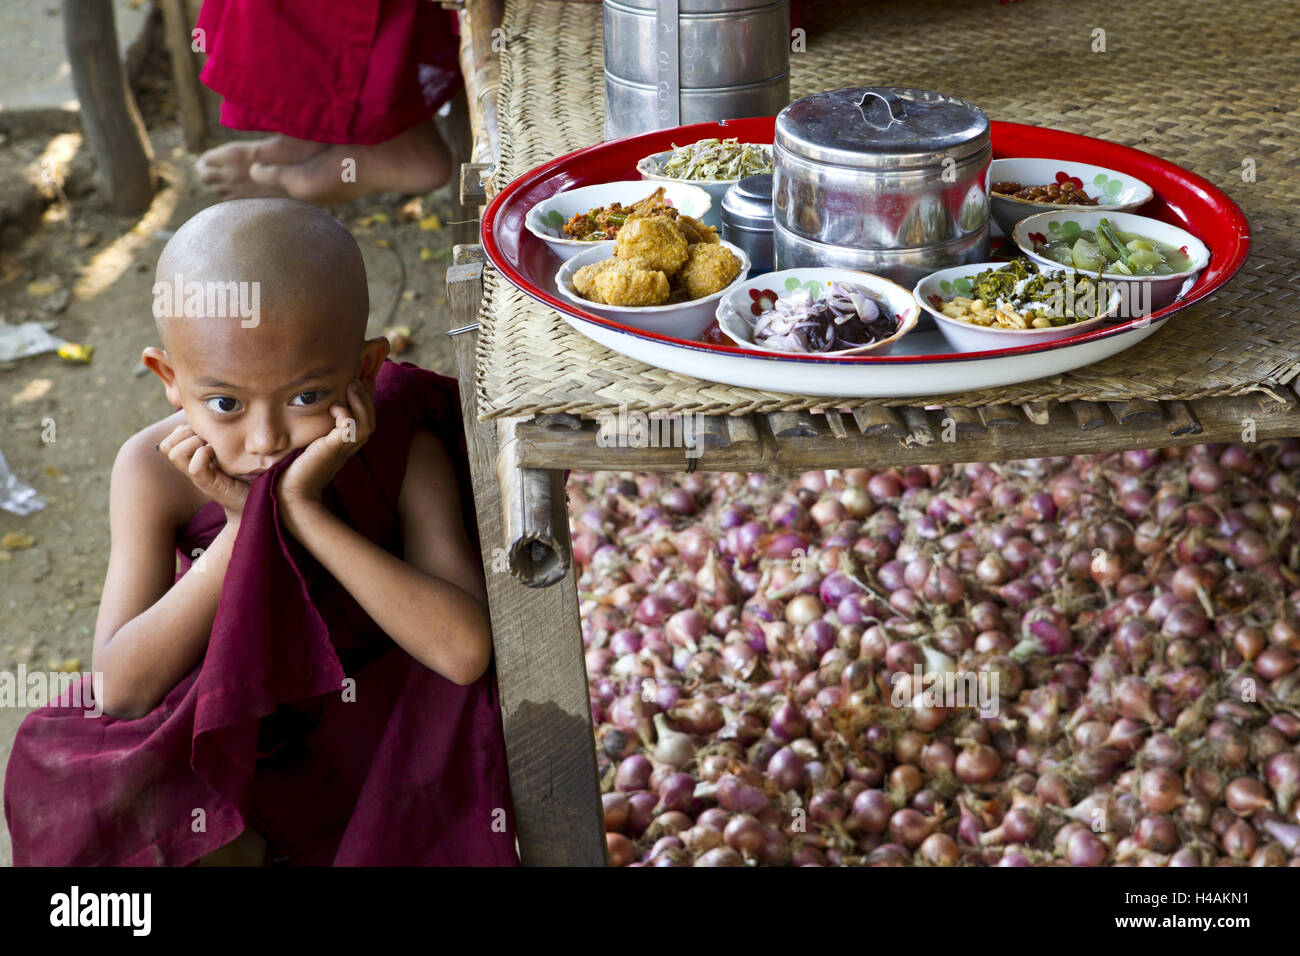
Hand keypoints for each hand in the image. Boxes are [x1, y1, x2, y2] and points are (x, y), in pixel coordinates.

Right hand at [157, 423, 249, 524]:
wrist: (256, 502)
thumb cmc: (247, 475)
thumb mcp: (232, 450)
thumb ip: (221, 437)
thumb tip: (215, 417)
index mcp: (195, 457)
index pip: (172, 437)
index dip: (184, 428)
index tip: (207, 430)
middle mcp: (192, 466)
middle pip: (167, 444)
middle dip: (186, 433)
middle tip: (207, 437)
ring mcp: (199, 476)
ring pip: (174, 452)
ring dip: (193, 442)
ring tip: (211, 446)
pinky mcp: (209, 485)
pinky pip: (195, 467)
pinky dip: (204, 456)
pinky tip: (217, 455)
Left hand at [275, 379, 375, 506]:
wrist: (290, 496)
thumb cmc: (291, 474)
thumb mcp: (304, 446)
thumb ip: (311, 433)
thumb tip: (302, 412)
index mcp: (344, 447)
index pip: (365, 422)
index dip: (363, 404)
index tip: (352, 387)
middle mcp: (348, 448)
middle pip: (371, 420)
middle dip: (365, 398)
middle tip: (354, 381)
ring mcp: (342, 449)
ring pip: (368, 423)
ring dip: (360, 402)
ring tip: (350, 387)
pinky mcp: (333, 449)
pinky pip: (352, 427)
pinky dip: (347, 413)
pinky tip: (333, 408)